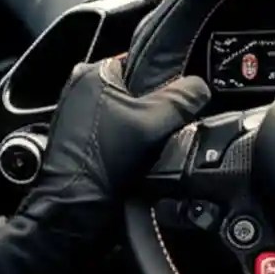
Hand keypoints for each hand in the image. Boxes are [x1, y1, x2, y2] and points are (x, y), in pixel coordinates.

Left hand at [18, 57, 209, 232]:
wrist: (73, 210)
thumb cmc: (103, 163)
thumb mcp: (155, 122)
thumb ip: (184, 98)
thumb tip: (201, 87)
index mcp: (93, 72)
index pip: (143, 63)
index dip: (167, 82)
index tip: (178, 103)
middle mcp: (79, 88)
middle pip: (136, 90)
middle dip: (153, 108)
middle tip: (163, 129)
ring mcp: (75, 116)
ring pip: (126, 113)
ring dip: (140, 128)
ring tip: (146, 148)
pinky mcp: (77, 140)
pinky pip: (114, 132)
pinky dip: (126, 143)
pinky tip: (133, 159)